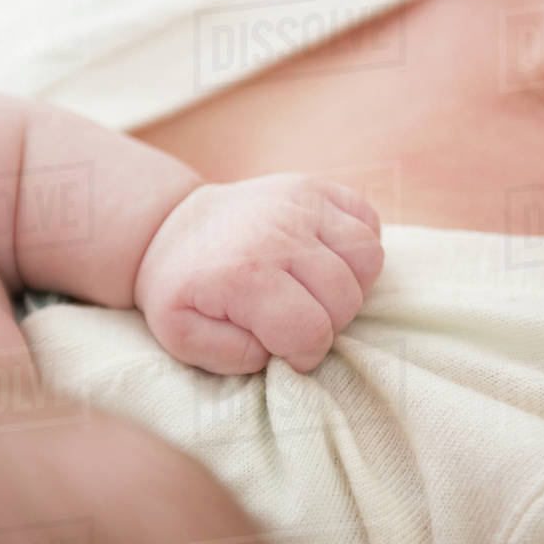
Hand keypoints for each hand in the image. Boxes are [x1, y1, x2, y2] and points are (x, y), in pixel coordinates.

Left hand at [134, 173, 384, 373]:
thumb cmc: (182, 290)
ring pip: (369, 258)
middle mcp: (279, 232)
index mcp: (243, 274)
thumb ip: (231, 355)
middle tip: (296, 321)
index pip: (311, 331)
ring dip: (350, 286)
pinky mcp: (316, 188)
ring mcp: (301, 203)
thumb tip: (278, 350)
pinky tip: (327, 260)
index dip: (303, 355)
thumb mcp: (180, 336)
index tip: (284, 351)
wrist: (174, 227)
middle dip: (327, 324)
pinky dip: (359, 248)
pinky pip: (369, 221)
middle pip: (345, 299)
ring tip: (316, 292)